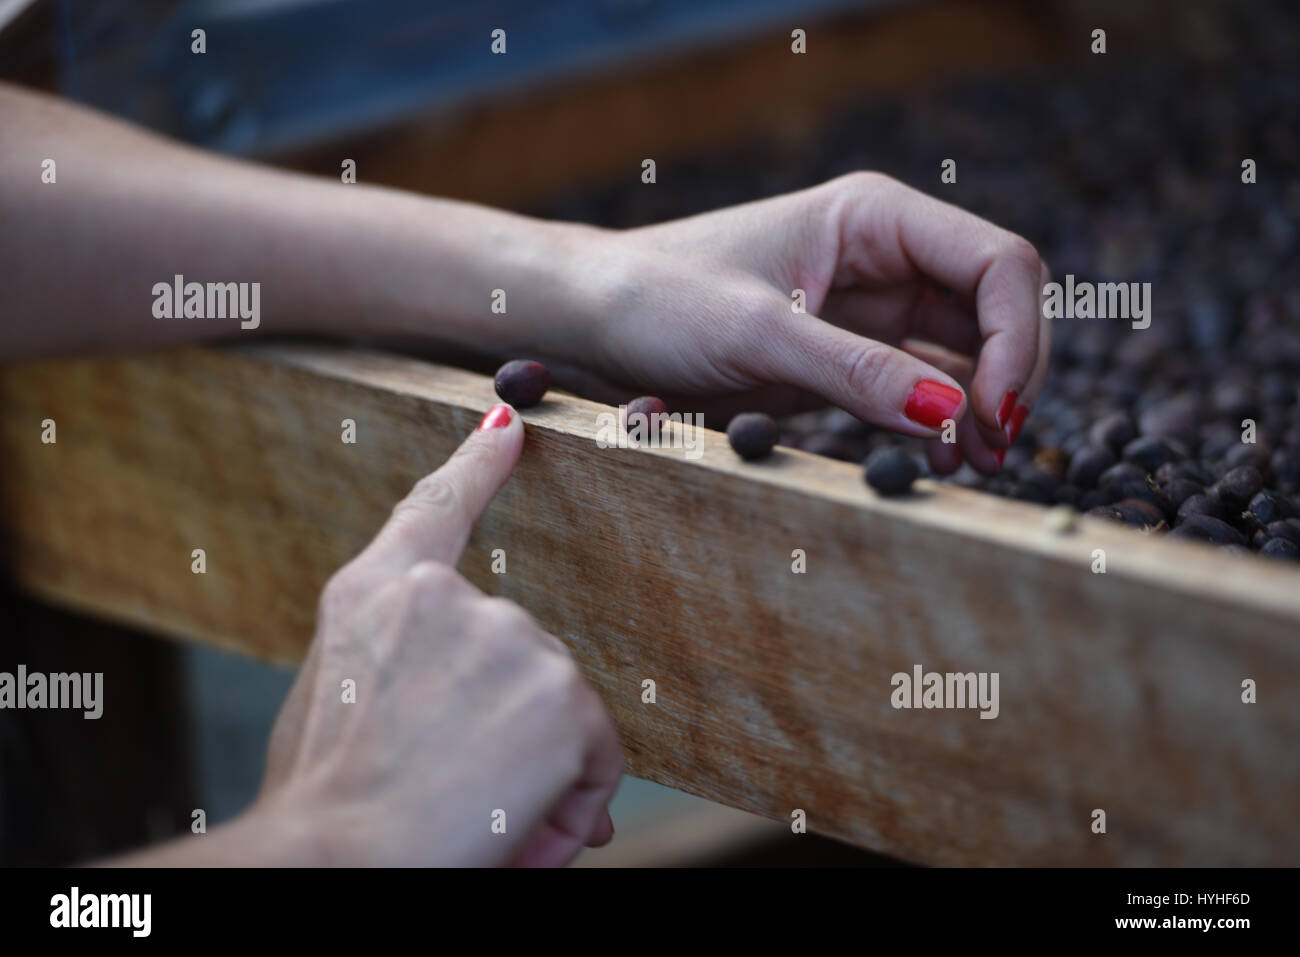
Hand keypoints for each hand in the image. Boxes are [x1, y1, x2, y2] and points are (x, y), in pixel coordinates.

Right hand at [257, 404, 622, 865]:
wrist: (331, 863)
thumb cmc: (321, 803)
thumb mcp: (335, 707)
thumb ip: (412, 681)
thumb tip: (495, 727)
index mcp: (373, 594)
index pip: (436, 509)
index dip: (476, 463)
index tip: (510, 421)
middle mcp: (443, 596)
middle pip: (516, 652)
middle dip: (506, 725)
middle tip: (457, 792)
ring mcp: (505, 634)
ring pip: (554, 706)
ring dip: (535, 770)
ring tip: (473, 817)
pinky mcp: (557, 689)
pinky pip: (594, 753)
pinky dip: (571, 800)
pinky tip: (522, 825)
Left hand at [564, 172, 1050, 473]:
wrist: (590, 318)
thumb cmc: (658, 299)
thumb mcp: (756, 335)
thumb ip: (855, 372)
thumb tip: (951, 415)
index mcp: (874, 218)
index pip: (996, 264)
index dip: (1016, 337)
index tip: (994, 413)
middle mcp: (883, 255)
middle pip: (993, 308)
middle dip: (1008, 375)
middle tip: (996, 450)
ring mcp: (867, 309)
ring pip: (962, 353)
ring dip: (980, 407)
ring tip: (978, 466)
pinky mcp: (843, 356)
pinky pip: (915, 386)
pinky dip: (938, 421)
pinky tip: (941, 458)